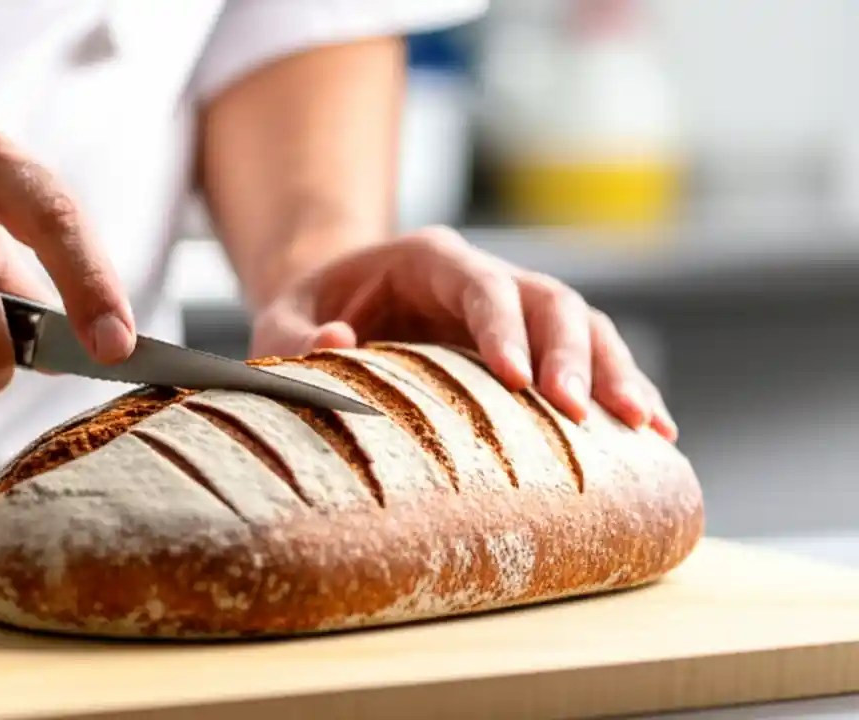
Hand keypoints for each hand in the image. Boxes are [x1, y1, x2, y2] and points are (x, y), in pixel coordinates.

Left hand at [249, 226, 677, 440]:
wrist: (329, 305)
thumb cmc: (305, 313)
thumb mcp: (279, 320)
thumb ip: (293, 332)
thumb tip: (336, 340)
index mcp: (427, 258)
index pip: (480, 284)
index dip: (505, 327)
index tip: (516, 380)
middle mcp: (481, 276)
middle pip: (549, 300)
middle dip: (573, 356)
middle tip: (584, 414)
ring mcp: (514, 308)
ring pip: (584, 326)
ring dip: (617, 373)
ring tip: (646, 429)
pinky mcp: (531, 343)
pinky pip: (589, 357)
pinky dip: (623, 388)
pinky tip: (652, 433)